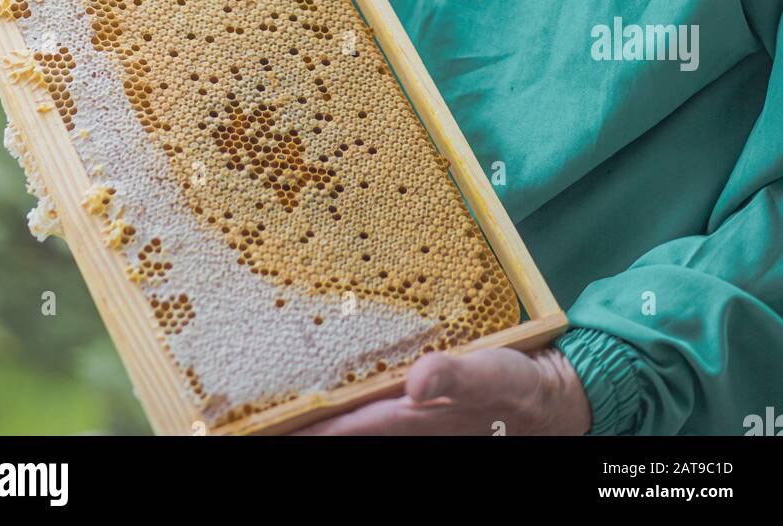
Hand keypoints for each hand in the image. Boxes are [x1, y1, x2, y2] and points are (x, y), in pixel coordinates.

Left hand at [291, 345, 590, 436]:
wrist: (549, 402)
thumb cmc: (518, 387)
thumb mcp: (491, 373)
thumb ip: (454, 375)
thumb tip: (416, 380)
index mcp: (411, 417)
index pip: (345, 425)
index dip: (306, 426)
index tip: (263, 423)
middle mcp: (405, 425)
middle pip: (341, 431)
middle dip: (301, 426)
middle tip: (253, 422)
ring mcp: (412, 422)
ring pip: (354, 425)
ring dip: (322, 421)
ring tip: (279, 412)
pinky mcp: (421, 412)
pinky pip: (373, 416)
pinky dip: (347, 412)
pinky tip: (333, 397)